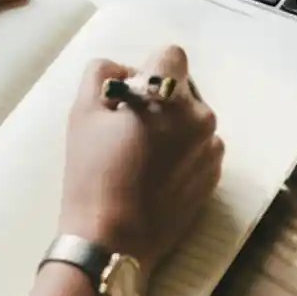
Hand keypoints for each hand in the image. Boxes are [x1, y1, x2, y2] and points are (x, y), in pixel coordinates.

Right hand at [58, 47, 223, 280]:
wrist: (113, 239)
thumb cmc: (94, 174)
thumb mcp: (83, 111)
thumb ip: (101, 71)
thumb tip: (124, 70)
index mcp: (172, 96)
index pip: (170, 55)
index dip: (145, 70)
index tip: (128, 97)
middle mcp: (202, 116)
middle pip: (182, 88)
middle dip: (158, 100)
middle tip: (128, 130)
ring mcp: (211, 149)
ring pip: (191, 120)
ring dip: (171, 127)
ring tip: (140, 157)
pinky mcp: (213, 177)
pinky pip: (198, 148)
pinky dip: (180, 153)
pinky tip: (154, 176)